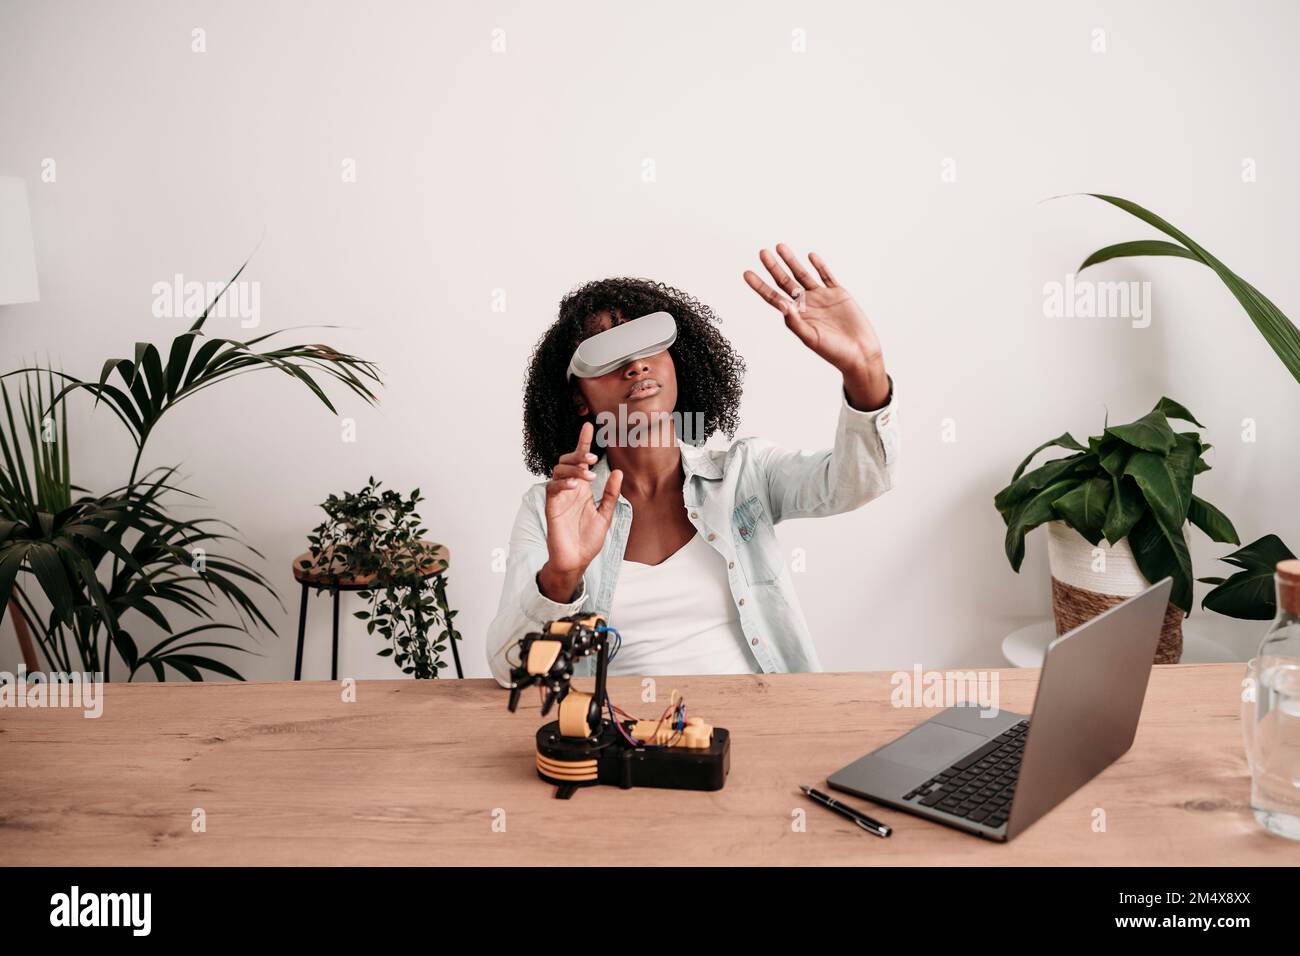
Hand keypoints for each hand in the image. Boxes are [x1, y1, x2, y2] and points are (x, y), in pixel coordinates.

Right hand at [538, 421, 622, 601]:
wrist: (577, 561)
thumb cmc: (588, 540)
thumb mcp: (605, 515)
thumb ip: (611, 495)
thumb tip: (618, 472)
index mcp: (582, 489)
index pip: (581, 461)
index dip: (583, 443)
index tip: (589, 425)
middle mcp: (570, 490)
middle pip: (567, 462)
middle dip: (578, 456)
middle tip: (591, 459)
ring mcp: (559, 497)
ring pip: (559, 471)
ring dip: (573, 469)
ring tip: (588, 474)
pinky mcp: (551, 507)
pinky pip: (553, 489)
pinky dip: (563, 483)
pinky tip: (575, 486)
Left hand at [743, 244, 883, 375]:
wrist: (860, 353)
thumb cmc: (834, 351)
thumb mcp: (811, 338)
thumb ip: (795, 322)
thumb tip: (782, 305)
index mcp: (796, 316)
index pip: (773, 297)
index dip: (760, 286)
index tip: (746, 273)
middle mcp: (806, 304)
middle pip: (785, 282)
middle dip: (774, 267)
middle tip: (762, 252)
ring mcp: (822, 297)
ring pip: (803, 275)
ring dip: (792, 261)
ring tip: (780, 246)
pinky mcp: (838, 294)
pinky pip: (826, 276)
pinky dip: (819, 266)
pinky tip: (811, 256)